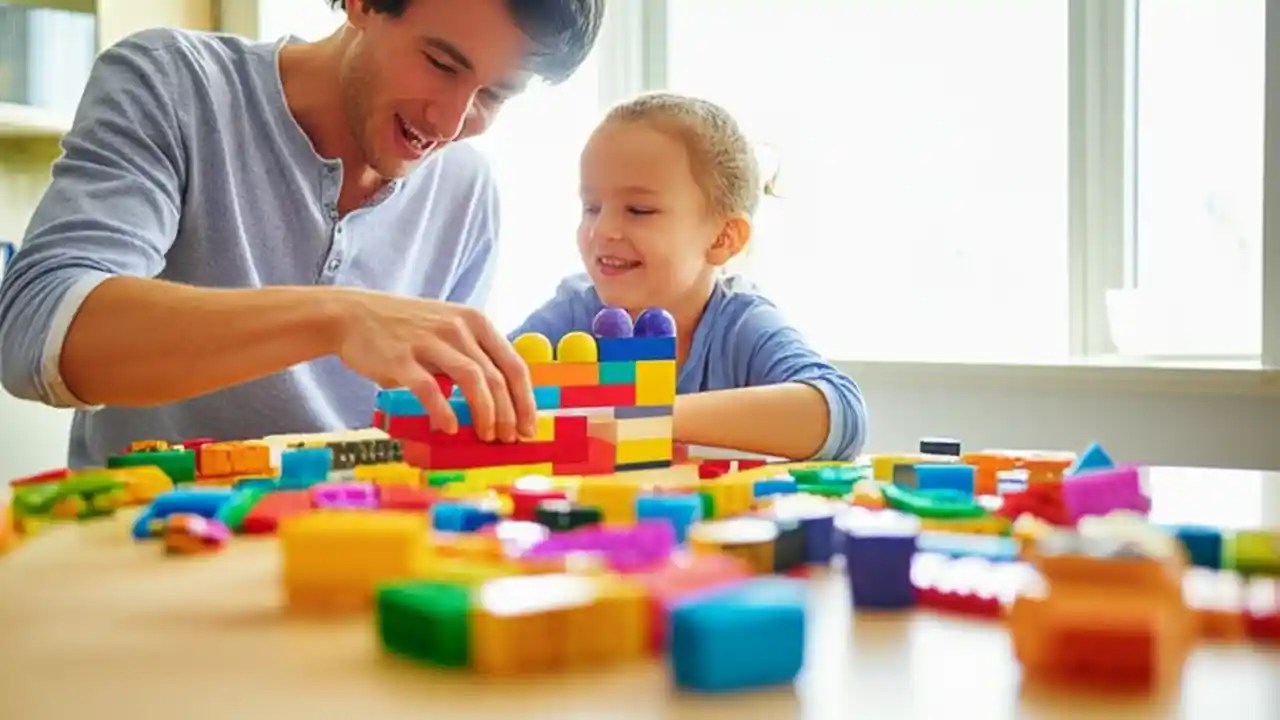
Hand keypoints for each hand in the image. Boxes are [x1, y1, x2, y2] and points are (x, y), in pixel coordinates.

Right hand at [331, 289, 535, 441]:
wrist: (353, 315)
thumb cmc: (406, 330)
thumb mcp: (449, 330)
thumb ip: (473, 356)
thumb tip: (502, 402)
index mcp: (476, 321)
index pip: (514, 365)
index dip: (526, 401)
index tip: (529, 428)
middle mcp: (457, 328)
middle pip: (497, 377)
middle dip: (508, 414)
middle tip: (508, 439)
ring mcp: (429, 341)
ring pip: (472, 380)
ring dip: (485, 413)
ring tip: (486, 436)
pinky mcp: (401, 358)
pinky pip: (429, 389)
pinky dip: (444, 411)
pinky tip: (450, 428)